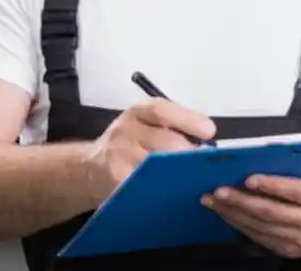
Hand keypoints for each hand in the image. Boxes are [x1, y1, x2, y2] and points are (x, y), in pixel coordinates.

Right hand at [85, 98, 215, 202]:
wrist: (91, 166)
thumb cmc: (128, 142)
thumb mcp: (142, 123)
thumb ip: (171, 126)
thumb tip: (207, 141)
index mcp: (136, 112)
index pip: (162, 110)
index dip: (188, 120)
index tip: (209, 131)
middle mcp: (126, 131)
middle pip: (164, 141)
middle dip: (189, 153)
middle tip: (205, 163)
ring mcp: (120, 158)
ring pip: (157, 167)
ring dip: (180, 173)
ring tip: (194, 177)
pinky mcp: (118, 182)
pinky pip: (146, 186)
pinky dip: (163, 189)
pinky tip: (174, 191)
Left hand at [201, 158, 300, 259]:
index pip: (296, 192)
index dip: (272, 186)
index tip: (250, 178)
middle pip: (271, 212)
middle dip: (241, 201)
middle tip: (219, 189)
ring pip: (261, 227)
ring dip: (234, 214)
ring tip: (213, 200)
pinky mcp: (291, 249)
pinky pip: (261, 238)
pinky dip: (240, 226)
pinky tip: (225, 214)